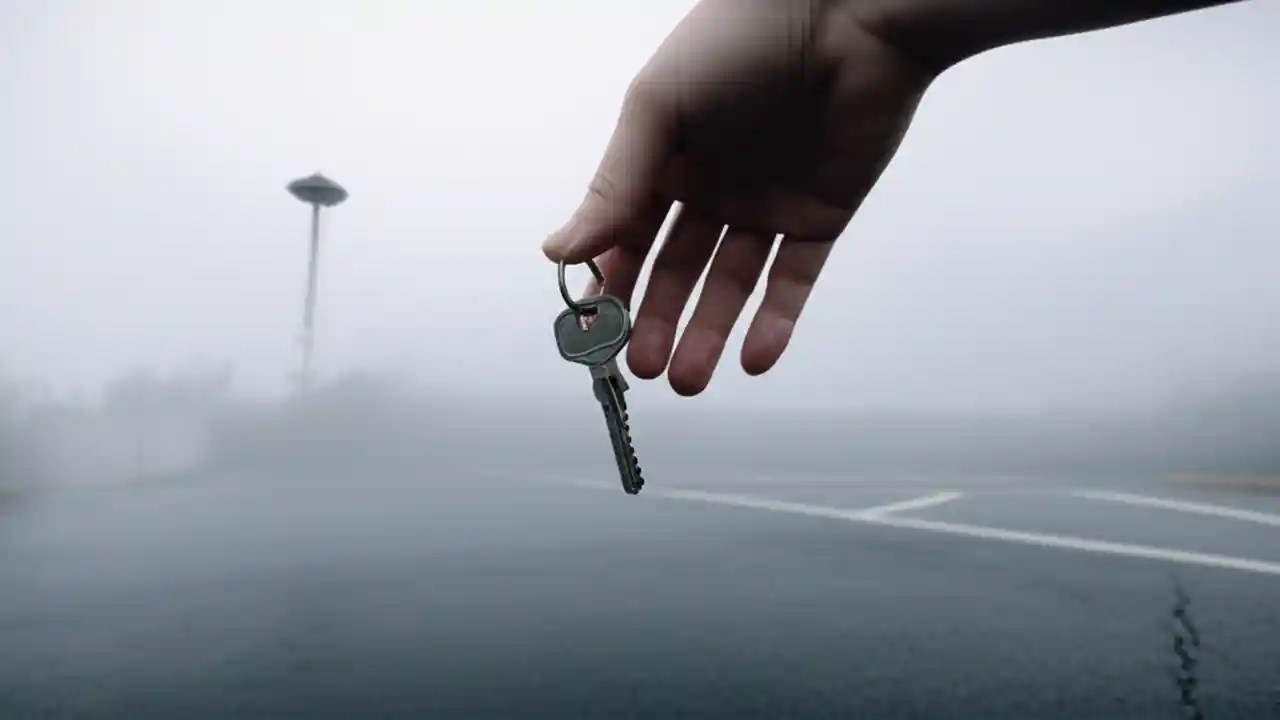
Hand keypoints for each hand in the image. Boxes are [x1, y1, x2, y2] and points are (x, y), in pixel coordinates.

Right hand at [542, 0, 935, 394]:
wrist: (850, 13)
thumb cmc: (743, 38)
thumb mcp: (659, 108)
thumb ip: (614, 183)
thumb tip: (558, 250)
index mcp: (663, 155)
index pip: (625, 233)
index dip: (608, 281)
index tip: (592, 327)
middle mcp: (710, 185)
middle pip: (675, 269)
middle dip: (654, 318)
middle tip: (641, 365)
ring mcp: (765, 203)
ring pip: (730, 284)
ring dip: (707, 332)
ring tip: (686, 378)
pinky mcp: (820, 215)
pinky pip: (794, 279)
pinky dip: (775, 321)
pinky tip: (753, 358)